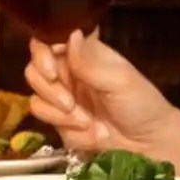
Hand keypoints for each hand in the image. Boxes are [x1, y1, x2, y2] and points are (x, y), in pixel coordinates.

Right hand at [23, 29, 173, 151]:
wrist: (145, 145)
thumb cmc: (140, 104)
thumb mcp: (119, 80)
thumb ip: (89, 61)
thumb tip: (71, 34)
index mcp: (85, 52)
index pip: (52, 38)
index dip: (44, 49)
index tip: (52, 65)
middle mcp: (69, 69)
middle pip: (35, 63)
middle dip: (46, 80)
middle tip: (66, 97)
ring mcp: (61, 93)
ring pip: (35, 88)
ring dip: (55, 103)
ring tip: (82, 117)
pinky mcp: (56, 117)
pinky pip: (38, 110)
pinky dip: (57, 119)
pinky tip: (81, 126)